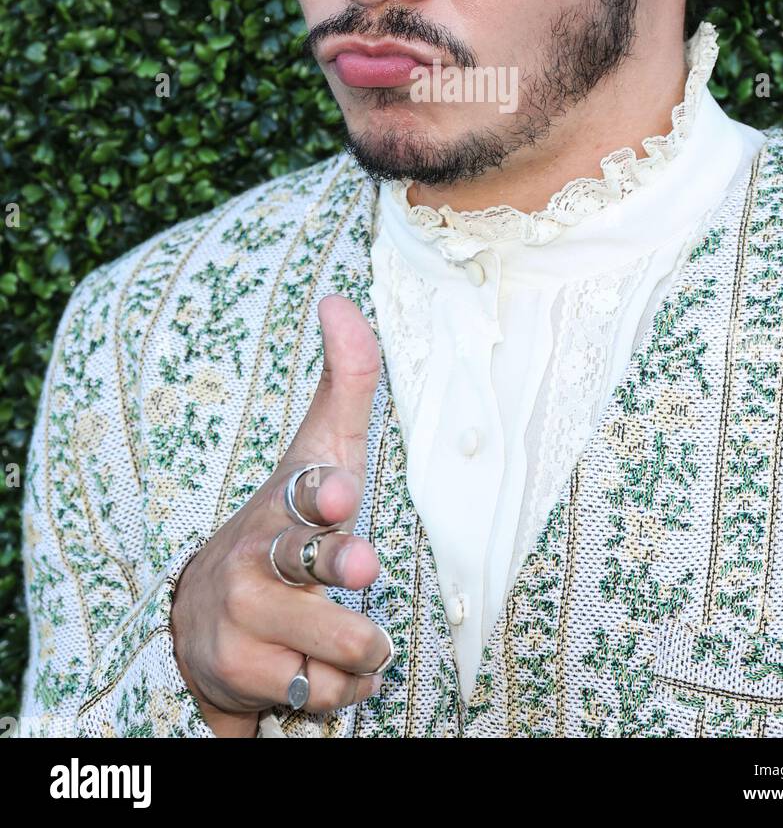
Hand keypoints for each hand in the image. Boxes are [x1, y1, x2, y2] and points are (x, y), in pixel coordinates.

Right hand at [170, 294, 388, 737]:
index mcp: (285, 503)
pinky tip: (318, 666)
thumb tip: (340, 299)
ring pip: (344, 647)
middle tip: (361, 570)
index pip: (304, 495)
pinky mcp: (238, 678)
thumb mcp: (321, 453)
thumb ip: (347, 381)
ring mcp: (242, 620)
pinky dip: (339, 688)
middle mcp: (256, 559)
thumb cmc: (290, 521)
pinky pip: (328, 694)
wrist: (210, 615)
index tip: (342, 496)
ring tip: (347, 631)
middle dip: (343, 578)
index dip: (325, 500)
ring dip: (361, 649)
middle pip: (315, 574)